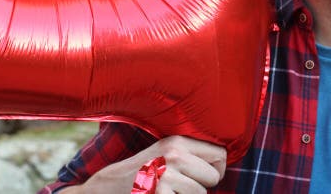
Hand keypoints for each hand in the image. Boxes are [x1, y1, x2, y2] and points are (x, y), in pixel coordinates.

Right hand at [65, 135, 225, 193]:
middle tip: (176, 185)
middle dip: (200, 187)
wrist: (107, 188)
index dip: (214, 170)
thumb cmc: (143, 173)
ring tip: (165, 191)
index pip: (221, 155)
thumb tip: (223, 165)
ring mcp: (167, 176)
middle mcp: (174, 155)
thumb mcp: (164, 153)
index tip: (199, 175)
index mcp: (177, 141)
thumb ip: (190, 154)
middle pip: (214, 177)